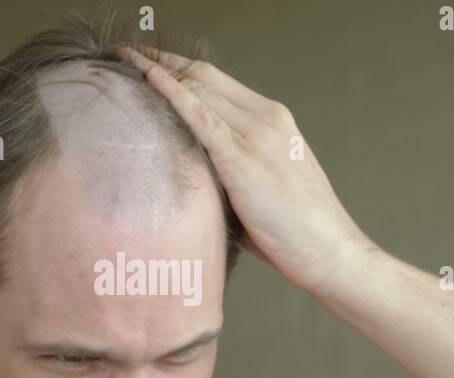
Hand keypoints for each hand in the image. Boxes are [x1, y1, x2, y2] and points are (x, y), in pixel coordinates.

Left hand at [119, 45, 378, 291]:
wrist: (327, 250)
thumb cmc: (295, 230)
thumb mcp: (264, 185)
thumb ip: (231, 168)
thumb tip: (192, 171)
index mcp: (273, 120)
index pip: (218, 82)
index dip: (181, 67)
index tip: (152, 61)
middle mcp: (266, 118)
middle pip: (204, 77)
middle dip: (163, 60)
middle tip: (128, 52)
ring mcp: (256, 135)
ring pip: (199, 89)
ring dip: (158, 70)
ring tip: (126, 58)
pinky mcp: (243, 159)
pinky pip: (200, 118)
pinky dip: (173, 94)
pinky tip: (150, 79)